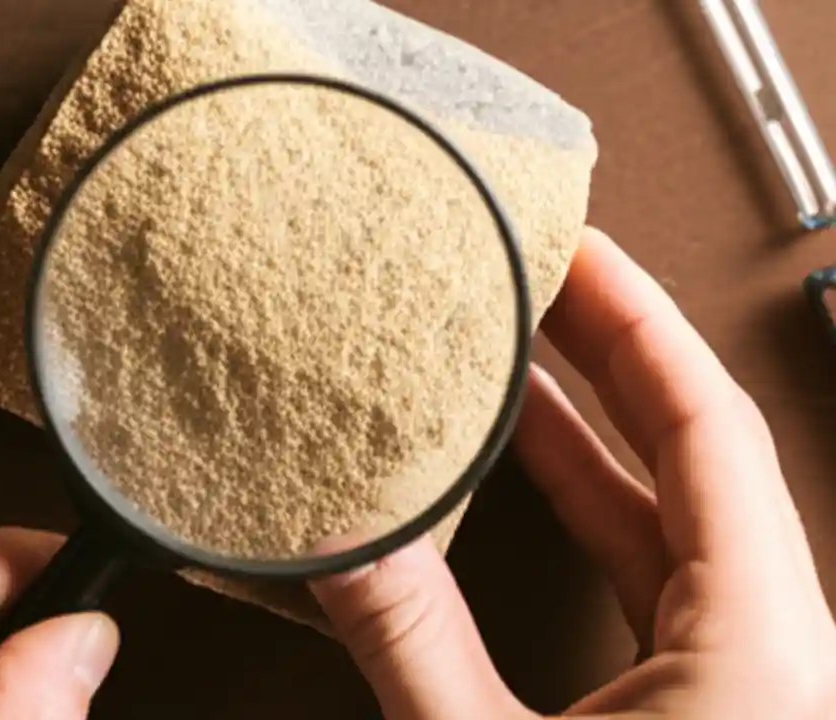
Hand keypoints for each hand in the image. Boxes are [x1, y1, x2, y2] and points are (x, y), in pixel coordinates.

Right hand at [311, 229, 835, 718]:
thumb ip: (410, 638)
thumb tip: (337, 540)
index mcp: (760, 644)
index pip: (709, 427)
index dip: (638, 319)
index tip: (578, 248)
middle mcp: (776, 642)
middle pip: (703, 445)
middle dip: (616, 345)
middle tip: (543, 269)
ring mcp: (749, 666)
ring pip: (679, 502)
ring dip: (596, 418)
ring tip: (523, 342)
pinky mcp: (710, 690)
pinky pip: (657, 557)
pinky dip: (591, 493)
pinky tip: (529, 452)